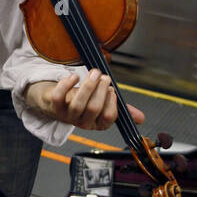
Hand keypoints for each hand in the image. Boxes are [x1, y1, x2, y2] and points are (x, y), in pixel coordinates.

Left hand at [26, 72, 144, 131]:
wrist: (59, 102)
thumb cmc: (85, 101)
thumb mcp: (104, 105)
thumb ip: (122, 110)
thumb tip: (141, 118)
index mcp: (97, 124)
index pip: (108, 117)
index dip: (111, 102)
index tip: (112, 89)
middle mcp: (82, 123)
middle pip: (94, 108)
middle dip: (101, 90)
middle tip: (103, 77)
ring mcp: (67, 115)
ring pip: (78, 104)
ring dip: (88, 86)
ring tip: (95, 73)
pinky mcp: (55, 106)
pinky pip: (59, 97)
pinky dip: (66, 84)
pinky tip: (74, 76)